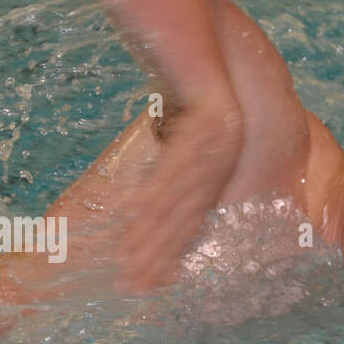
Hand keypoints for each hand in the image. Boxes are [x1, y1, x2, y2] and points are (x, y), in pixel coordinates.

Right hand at [111, 92, 244, 291]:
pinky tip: (133, 209)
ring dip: (150, 231)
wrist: (215, 57)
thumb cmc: (193, 98)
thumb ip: (176, 171)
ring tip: (126, 256)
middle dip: (155, 256)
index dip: (171, 256)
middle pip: (181, 222)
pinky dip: (153, 188)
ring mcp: (211, 151)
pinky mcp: (201, 126)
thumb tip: (152, 198)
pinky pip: (172, 164)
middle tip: (131, 285)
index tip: (150, 284)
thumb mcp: (188, 139)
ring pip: (175, 200)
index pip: (191, 226)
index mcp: (216, 179)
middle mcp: (216, 172)